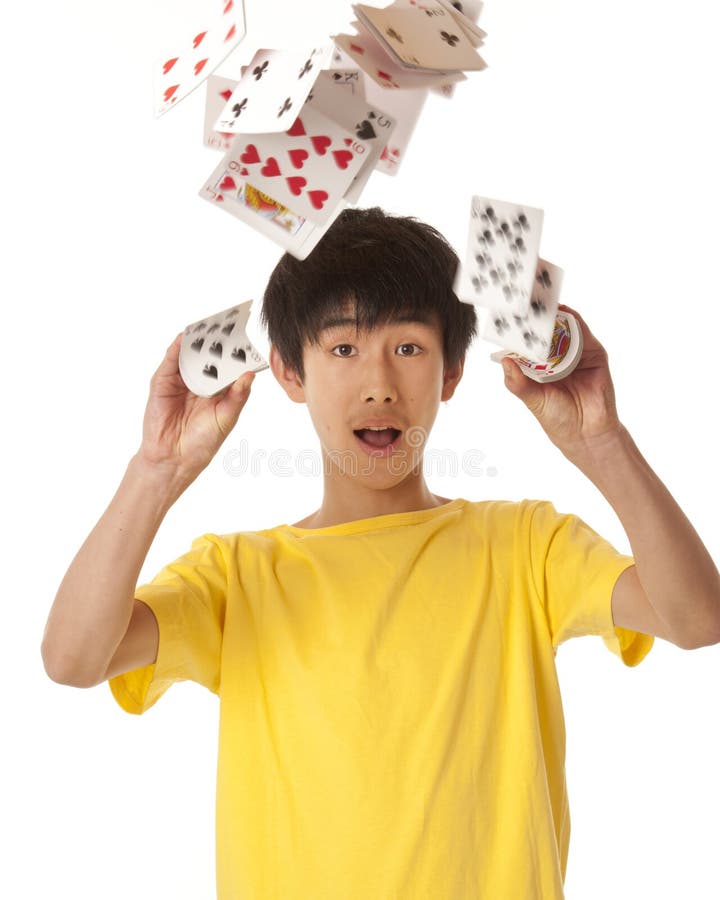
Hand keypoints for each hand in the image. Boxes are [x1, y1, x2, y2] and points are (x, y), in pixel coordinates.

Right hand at [137, 333, 255, 480]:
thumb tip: (249, 375)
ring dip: (199, 339)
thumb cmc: (203, 441)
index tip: (247, 337)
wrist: (174, 457)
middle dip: (218, 341)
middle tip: (229, 323)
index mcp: (219, 390)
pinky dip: (177, 347)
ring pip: (191, 355)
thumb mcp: (226, 417)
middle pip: (210, 356)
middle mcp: (200, 382)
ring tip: (209, 324)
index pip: (228, 366)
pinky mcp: (163, 381)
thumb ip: (238, 396)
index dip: (237, 352)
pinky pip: (171, 360)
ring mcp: (181, 380)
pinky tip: (186, 337)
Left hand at [500, 304, 622, 455]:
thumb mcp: (533, 400)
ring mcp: (576, 354)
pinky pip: (583, 332)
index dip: (519, 332)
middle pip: (546, 332)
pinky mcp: (593, 353)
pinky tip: (562, 313)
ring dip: (553, 315)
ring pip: (563, 328)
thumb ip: (518, 383)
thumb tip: (504, 362)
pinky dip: (573, 320)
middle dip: (535, 319)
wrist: (587, 432)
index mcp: (539, 368)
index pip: (528, 345)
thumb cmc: (557, 418)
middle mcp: (557, 358)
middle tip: (523, 304)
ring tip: (539, 303)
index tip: (507, 318)